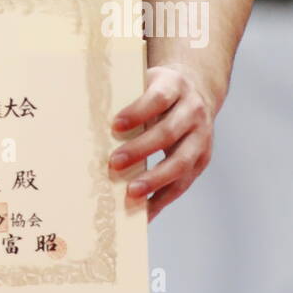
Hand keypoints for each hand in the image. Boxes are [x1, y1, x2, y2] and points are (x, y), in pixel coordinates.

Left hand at [108, 64, 213, 222]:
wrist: (196, 91)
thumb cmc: (159, 90)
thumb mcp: (145, 81)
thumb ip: (127, 97)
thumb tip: (91, 121)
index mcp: (175, 86)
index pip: (158, 99)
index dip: (138, 112)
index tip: (115, 126)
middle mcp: (193, 111)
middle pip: (168, 133)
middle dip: (141, 150)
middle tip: (114, 163)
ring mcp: (202, 137)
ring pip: (180, 162)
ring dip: (155, 180)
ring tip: (131, 193)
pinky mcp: (202, 160)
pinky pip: (183, 183)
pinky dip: (163, 198)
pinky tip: (145, 210)